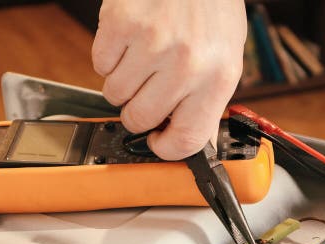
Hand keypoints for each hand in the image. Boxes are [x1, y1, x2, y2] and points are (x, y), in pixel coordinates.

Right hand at [92, 0, 246, 159]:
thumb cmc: (211, 7)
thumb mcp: (225, 57)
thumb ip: (206, 100)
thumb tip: (189, 140)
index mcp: (217, 78)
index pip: (186, 140)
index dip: (166, 148)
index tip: (158, 142)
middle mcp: (186, 65)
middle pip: (140, 119)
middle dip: (138, 110)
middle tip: (148, 90)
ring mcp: (151, 44)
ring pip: (115, 94)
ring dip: (123, 82)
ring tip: (143, 57)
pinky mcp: (121, 24)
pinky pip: (99, 64)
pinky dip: (109, 56)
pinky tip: (131, 40)